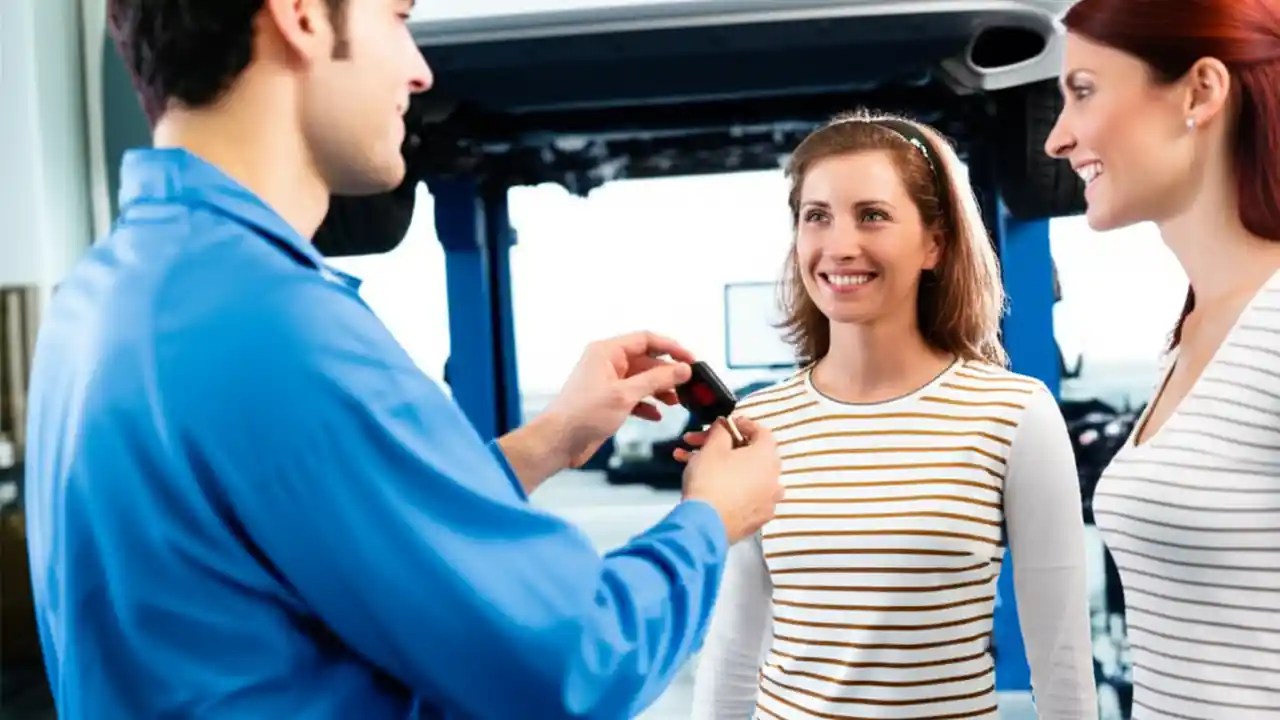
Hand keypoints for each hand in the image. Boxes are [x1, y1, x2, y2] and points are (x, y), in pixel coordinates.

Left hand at [543, 331, 695, 467]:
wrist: (559, 441)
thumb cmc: (581, 414)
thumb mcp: (625, 395)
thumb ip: (656, 380)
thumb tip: (682, 369)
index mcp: (606, 352)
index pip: (646, 339)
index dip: (670, 347)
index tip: (690, 359)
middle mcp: (607, 364)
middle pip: (646, 361)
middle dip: (667, 373)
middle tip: (687, 384)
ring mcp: (608, 383)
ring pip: (642, 380)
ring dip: (659, 390)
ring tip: (676, 401)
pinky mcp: (608, 401)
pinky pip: (634, 397)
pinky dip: (646, 404)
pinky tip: (656, 414)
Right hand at [679, 416, 782, 543]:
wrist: (705, 525)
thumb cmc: (711, 479)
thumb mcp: (713, 447)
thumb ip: (721, 431)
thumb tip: (725, 426)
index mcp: (768, 457)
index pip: (762, 432)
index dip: (742, 424)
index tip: (724, 424)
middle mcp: (775, 479)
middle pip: (750, 455)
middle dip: (722, 446)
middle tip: (698, 443)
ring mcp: (768, 502)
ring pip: (743, 476)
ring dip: (720, 466)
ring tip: (688, 462)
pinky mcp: (756, 520)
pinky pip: (744, 496)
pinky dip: (728, 487)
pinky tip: (705, 485)